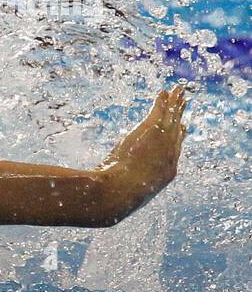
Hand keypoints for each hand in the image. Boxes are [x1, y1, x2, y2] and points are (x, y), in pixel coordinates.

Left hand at [99, 85, 187, 214]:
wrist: (119, 193)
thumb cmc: (118, 199)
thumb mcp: (125, 193)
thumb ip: (126, 189)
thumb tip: (108, 199)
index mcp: (166, 173)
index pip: (175, 150)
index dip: (179, 137)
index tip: (183, 127)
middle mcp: (169, 155)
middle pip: (177, 131)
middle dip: (180, 116)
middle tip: (184, 104)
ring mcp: (162, 142)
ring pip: (172, 118)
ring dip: (175, 103)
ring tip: (179, 91)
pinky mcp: (152, 130)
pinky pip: (160, 111)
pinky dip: (162, 101)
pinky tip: (164, 92)